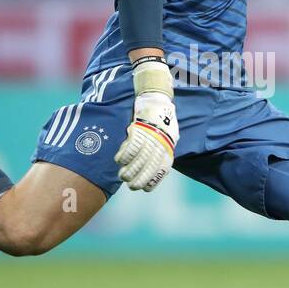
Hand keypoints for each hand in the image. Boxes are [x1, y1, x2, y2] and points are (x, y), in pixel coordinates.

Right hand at [114, 61, 177, 191]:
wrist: (157, 99)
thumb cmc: (163, 120)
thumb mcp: (169, 137)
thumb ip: (163, 152)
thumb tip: (156, 168)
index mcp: (168, 148)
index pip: (160, 170)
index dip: (151, 181)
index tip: (144, 188)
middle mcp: (159, 145)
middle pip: (147, 168)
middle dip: (137, 180)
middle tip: (130, 185)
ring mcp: (148, 138)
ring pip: (137, 160)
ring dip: (128, 170)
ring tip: (122, 176)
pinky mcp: (138, 130)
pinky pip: (129, 147)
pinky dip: (123, 156)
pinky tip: (119, 160)